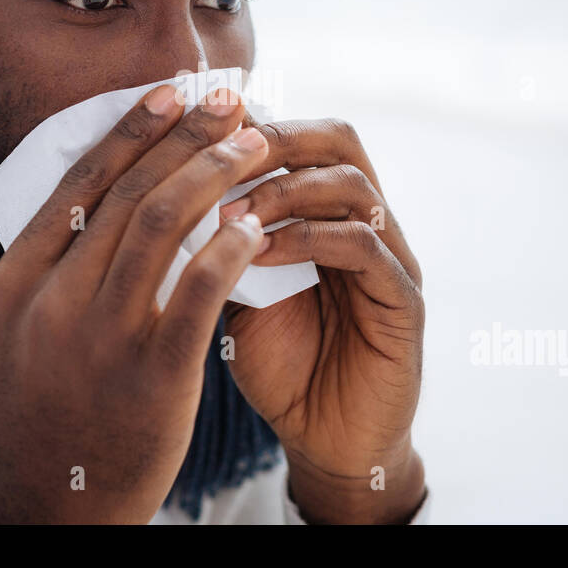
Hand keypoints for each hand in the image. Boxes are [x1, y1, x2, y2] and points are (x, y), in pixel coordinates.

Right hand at [0, 85, 268, 522]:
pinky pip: (199, 290)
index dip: (128, 132)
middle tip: (227, 102)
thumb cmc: (46, 411)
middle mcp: (52, 300)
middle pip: (126, 192)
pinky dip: (230, 245)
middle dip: (183, 137)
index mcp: (16, 282)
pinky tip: (255, 221)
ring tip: (253, 146)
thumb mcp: (18, 334)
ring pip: (163, 224)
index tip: (168, 95)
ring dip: (214, 173)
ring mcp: (101, 337)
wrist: (53, 502)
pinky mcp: (153, 373)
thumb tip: (92, 193)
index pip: (77, 184)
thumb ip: (49, 268)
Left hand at [218, 118, 426, 523]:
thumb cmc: (280, 363)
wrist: (325, 443)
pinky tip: (256, 255)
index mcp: (329, 210)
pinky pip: (362, 246)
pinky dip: (306, 239)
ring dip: (282, 190)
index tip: (192, 132)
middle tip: (215, 158)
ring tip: (227, 213)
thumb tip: (163, 184)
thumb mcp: (238, 289)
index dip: (250, 124)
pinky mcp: (403, 301)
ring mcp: (392, 257)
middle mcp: (368, 220)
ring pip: (351, 183)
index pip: (301, 135)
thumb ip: (221, 238)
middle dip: (272, 138)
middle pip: (336, 138)